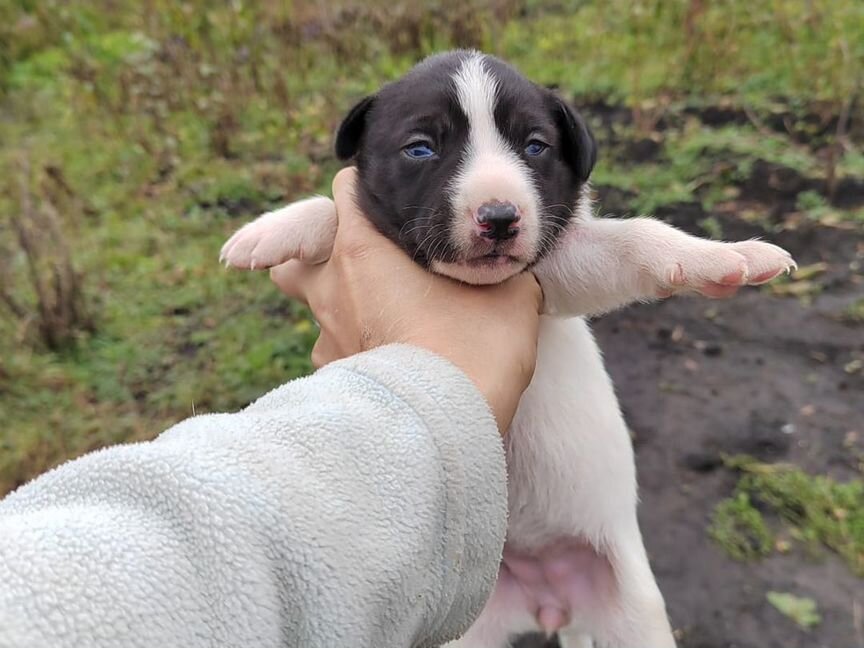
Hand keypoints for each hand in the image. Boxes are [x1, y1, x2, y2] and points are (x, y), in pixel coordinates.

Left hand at [270, 168, 542, 432]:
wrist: (446, 427)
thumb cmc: (475, 349)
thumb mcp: (511, 294)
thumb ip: (503, 265)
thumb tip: (512, 258)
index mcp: (362, 249)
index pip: (346, 189)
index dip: (369, 187)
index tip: (395, 199)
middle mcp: (331, 288)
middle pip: (299, 248)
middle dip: (326, 247)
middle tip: (369, 258)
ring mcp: (326, 336)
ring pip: (312, 303)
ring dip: (339, 300)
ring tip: (379, 310)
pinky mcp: (332, 378)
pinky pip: (334, 350)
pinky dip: (354, 346)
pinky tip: (389, 357)